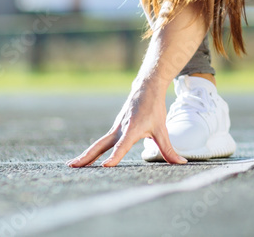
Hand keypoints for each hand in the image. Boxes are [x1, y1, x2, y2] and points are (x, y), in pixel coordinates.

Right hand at [66, 78, 186, 167]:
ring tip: (72, 166)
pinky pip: (102, 142)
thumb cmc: (154, 108)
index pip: (122, 146)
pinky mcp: (115, 129)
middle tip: (73, 167)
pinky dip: (92, 151)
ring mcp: (115, 128)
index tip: (106, 166)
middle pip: (101, 145)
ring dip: (85, 155)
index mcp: (132, 129)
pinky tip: (84, 160)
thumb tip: (181, 164)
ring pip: (98, 144)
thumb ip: (169, 150)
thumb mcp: (163, 130)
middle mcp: (120, 129)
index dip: (115, 156)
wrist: (146, 87)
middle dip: (87, 157)